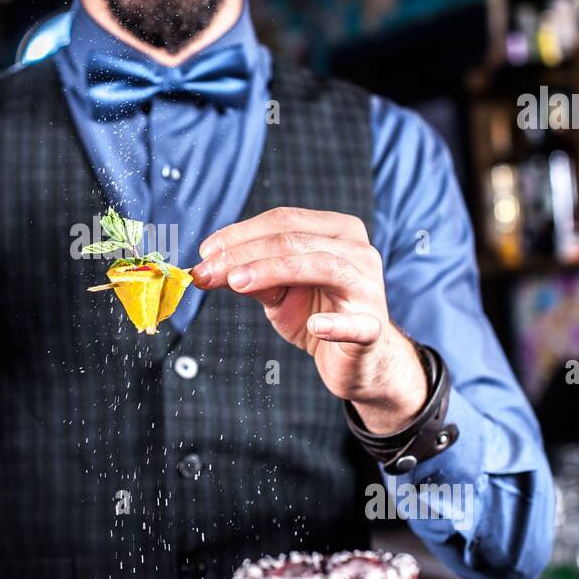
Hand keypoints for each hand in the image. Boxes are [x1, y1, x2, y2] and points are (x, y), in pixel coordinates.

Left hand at [190, 207, 427, 433]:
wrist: (355, 358)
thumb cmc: (317, 313)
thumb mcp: (278, 291)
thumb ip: (250, 275)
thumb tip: (208, 266)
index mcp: (336, 231)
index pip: (284, 220)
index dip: (241, 233)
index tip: (205, 252)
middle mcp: (357, 250)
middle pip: (295, 240)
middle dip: (244, 254)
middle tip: (206, 271)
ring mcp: (368, 286)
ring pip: (322, 266)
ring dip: (274, 272)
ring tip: (236, 283)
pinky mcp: (373, 326)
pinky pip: (357, 324)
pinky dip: (336, 325)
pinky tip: (315, 327)